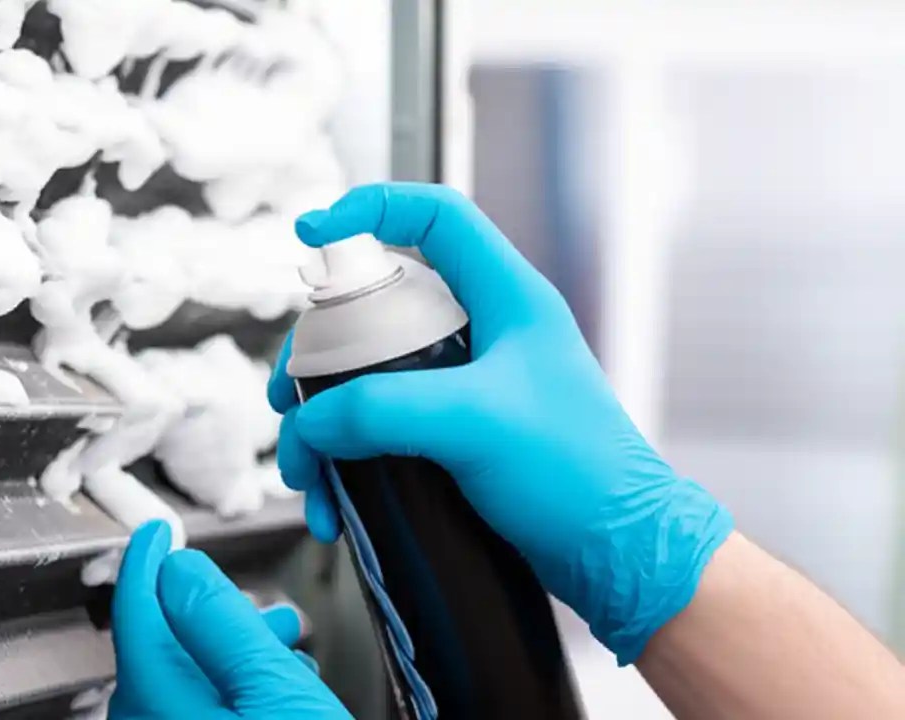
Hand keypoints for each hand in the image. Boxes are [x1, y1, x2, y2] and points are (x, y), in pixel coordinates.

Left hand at [109, 520, 350, 718]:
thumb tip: (179, 569)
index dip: (147, 560)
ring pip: (190, 676)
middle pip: (164, 643)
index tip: (155, 530)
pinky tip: (281, 680)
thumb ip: (220, 625)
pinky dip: (238, 681)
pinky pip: (205, 707)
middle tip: (240, 586)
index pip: (137, 612)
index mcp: (157, 700)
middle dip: (207, 607)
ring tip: (283, 632)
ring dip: (234, 644)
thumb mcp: (270, 686)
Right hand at [268, 183, 733, 663]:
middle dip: (318, 355)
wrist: (616, 557)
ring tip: (305, 474)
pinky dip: (347, 460)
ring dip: (323, 422)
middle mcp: (481, 333)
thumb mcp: (475, 423)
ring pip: (367, 377)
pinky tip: (332, 502)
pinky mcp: (453, 436)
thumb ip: (383, 409)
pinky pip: (380, 429)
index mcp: (504, 298)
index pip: (435, 218)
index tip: (313, 233)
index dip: (371, 208)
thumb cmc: (579, 476)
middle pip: (375, 309)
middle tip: (289, 399)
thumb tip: (312, 419)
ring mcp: (464, 386)